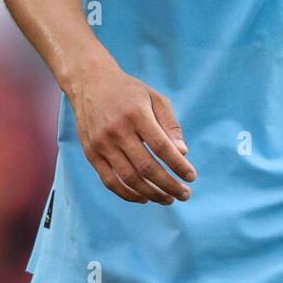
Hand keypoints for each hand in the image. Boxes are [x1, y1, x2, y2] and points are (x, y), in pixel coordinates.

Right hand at [68, 60, 196, 204]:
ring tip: (168, 199)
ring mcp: (101, 144)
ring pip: (129, 178)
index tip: (191, 177)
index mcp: (136, 114)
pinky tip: (145, 198)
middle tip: (185, 194)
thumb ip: (170, 124)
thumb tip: (183, 153)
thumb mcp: (154, 98)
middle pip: (146, 167)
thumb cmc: (128, 92)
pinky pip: (110, 181)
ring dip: (152, 194)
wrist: (90, 83)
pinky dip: (128, 194)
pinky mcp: (91, 154)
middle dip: (169, 185)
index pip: (161, 147)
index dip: (178, 165)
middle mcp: (117, 130)